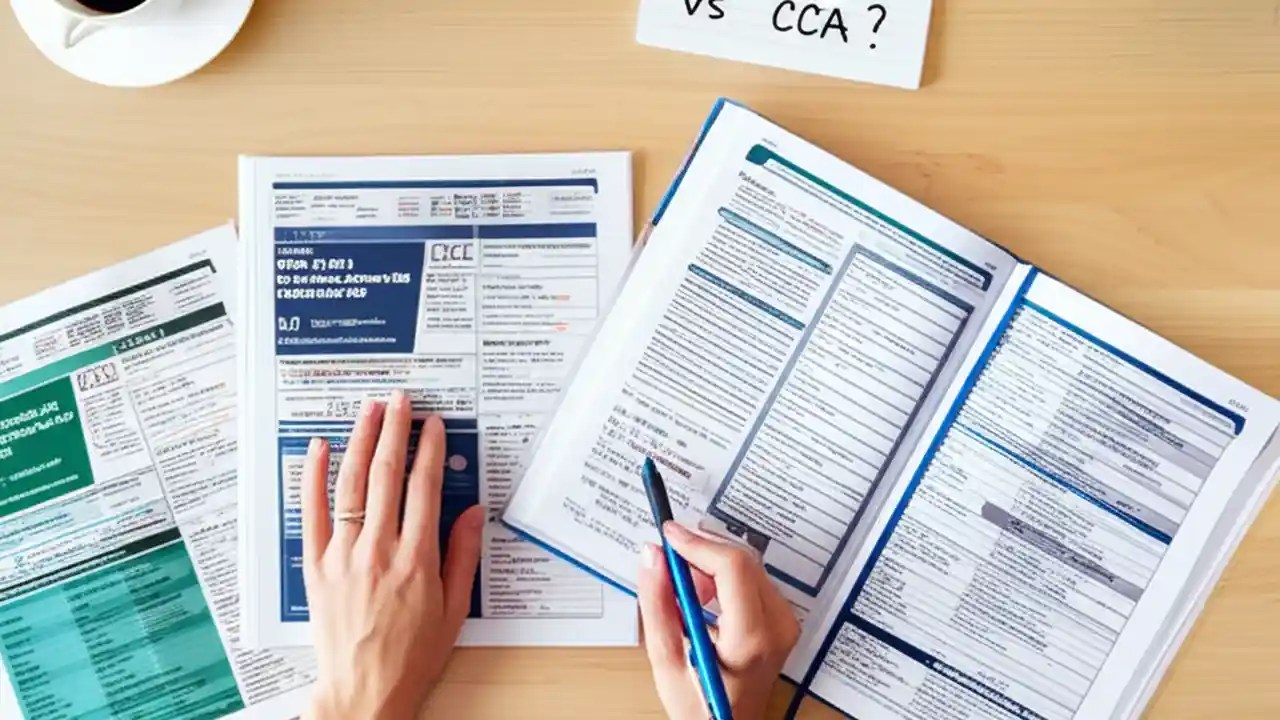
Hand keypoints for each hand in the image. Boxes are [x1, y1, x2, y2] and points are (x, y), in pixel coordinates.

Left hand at [302, 390, 484, 719]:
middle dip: (395, 430)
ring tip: (368, 410)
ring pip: (351, 484)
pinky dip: (314, 476)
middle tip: (401, 400)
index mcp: (417, 560)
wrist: (363, 691)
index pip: (424, 488)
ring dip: (360, 441)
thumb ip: (463, 556)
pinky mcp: (317, 566)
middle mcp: (379, 550)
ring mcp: (344, 556)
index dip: (429, 450)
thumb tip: (473, 512)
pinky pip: (312, 512)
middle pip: (387, 475)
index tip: (433, 425)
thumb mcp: (455, 609)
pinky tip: (319, 448)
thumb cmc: (411, 656)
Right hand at [637, 522, 800, 719]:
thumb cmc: (701, 708)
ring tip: (685, 591)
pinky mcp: (782, 619)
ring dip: (712, 565)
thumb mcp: (666, 661)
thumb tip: (652, 559)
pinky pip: (754, 578)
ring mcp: (785, 622)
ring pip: (748, 565)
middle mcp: (777, 626)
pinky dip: (724, 577)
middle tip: (669, 560)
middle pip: (742, 560)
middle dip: (701, 551)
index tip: (670, 535)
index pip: (732, 567)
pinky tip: (704, 597)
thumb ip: (656, 605)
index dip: (697, 543)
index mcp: (751, 639)